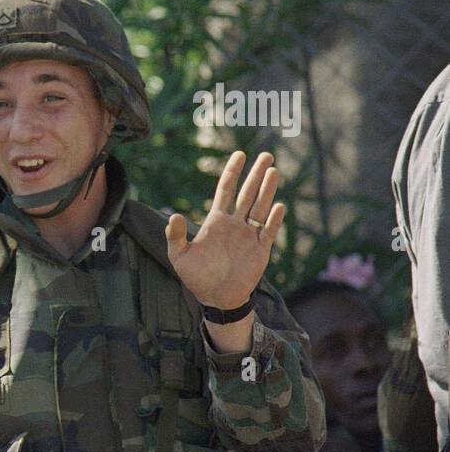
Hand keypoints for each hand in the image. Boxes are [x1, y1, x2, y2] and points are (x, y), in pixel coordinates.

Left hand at [165, 150, 285, 309]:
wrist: (216, 297)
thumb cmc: (196, 276)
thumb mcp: (179, 256)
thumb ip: (175, 236)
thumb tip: (174, 215)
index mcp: (216, 221)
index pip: (226, 190)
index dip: (232, 172)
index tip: (239, 154)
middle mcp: (235, 223)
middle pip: (247, 193)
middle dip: (256, 174)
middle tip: (266, 154)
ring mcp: (249, 235)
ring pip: (260, 207)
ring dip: (267, 190)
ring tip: (273, 171)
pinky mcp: (261, 249)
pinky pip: (269, 231)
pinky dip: (273, 219)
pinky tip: (278, 206)